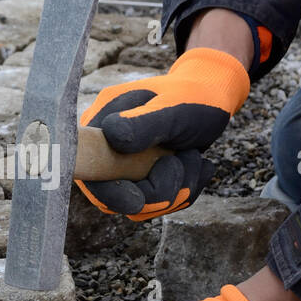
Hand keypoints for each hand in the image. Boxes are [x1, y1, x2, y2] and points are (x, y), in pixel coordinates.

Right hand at [76, 42, 250, 219]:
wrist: (211, 98)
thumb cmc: (191, 95)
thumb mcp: (172, 107)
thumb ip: (143, 123)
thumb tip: (111, 135)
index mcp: (102, 124)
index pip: (89, 169)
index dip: (108, 193)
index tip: (137, 200)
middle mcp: (107, 148)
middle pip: (114, 196)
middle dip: (157, 192)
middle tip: (186, 162)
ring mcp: (125, 166)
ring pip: (142, 205)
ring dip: (177, 189)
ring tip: (195, 157)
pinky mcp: (144, 179)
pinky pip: (159, 203)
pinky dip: (185, 190)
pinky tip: (200, 166)